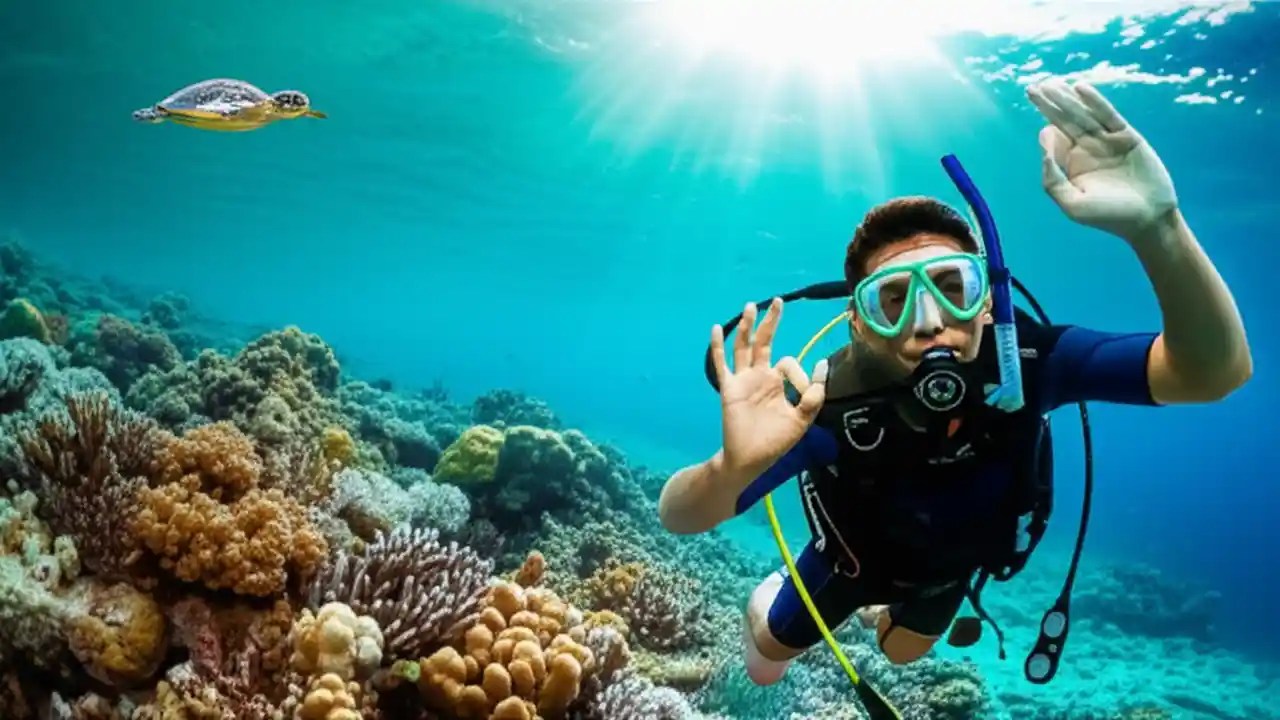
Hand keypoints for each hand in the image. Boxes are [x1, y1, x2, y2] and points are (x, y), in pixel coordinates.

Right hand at [709, 298, 827, 477]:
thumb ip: (813, 396)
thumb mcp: (802, 419)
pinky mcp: (729, 388)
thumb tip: (823, 366)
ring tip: (751, 306)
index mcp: (778, 382)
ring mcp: (743, 380)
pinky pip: (721, 364)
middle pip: (765, 342)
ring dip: (747, 327)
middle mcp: (760, 376)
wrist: (749, 459)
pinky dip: (719, 346)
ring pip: (744, 347)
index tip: (805, 392)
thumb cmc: (775, 441)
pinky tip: (718, 329)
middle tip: (778, 301)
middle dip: (771, 322)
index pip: (790, 363)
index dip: (802, 373)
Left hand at [1028, 78, 1178, 239]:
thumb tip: (1043, 147)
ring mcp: (1106, 141)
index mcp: (1070, 165)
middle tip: (1031, 88)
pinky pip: (1107, 115)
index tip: (1046, 131)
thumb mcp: (1072, 204)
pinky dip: (1094, 102)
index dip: (1046, 134)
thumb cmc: (1108, 216)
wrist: (1148, 219)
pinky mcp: (1126, 136)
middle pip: (1063, 122)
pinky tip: (1080, 89)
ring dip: (1066, 99)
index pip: (1053, 142)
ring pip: (1082, 115)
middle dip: (1047, 105)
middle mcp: (1086, 150)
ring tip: (1050, 84)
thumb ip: (1052, 179)